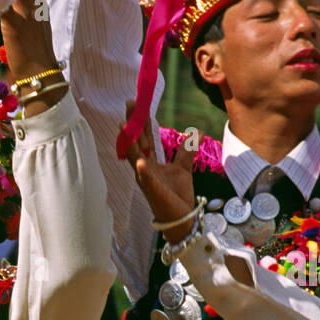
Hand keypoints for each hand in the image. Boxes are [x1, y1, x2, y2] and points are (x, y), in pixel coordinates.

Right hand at [121, 103, 196, 233]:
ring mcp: (146, 180)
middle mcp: (144, 169)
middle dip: (132, 123)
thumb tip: (196, 132)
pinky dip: (142, 171)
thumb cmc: (177, 194)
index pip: (144, 137)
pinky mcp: (153, 191)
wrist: (181, 218)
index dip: (141, 120)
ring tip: (123, 126)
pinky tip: (140, 162)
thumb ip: (186, 150)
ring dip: (129, 142)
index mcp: (150, 162)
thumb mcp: (183, 167)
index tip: (137, 102)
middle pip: (136, 142)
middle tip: (129, 103)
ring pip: (135, 157)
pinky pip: (146, 179)